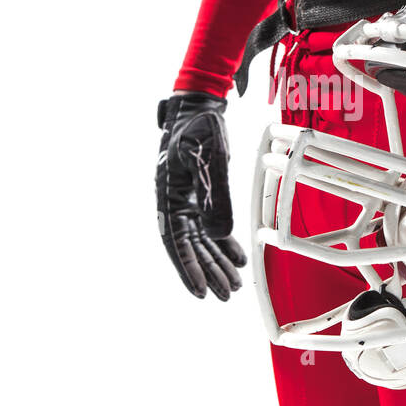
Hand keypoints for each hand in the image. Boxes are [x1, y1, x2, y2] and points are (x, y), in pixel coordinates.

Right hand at [156, 92, 246, 299]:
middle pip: (191, 247)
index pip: (176, 241)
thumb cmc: (199, 128)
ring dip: (218, 262)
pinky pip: (212, 227)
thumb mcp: (210, 156)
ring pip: (203, 241)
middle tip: (226, 295)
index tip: (200, 292)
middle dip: (208, 273)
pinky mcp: (200, 197)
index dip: (188, 269)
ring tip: (234, 285)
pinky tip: (237, 258)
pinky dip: (225, 244)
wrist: (199, 110)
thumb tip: (219, 234)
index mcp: (168, 195)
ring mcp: (187, 201)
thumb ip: (216, 195)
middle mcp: (174, 203)